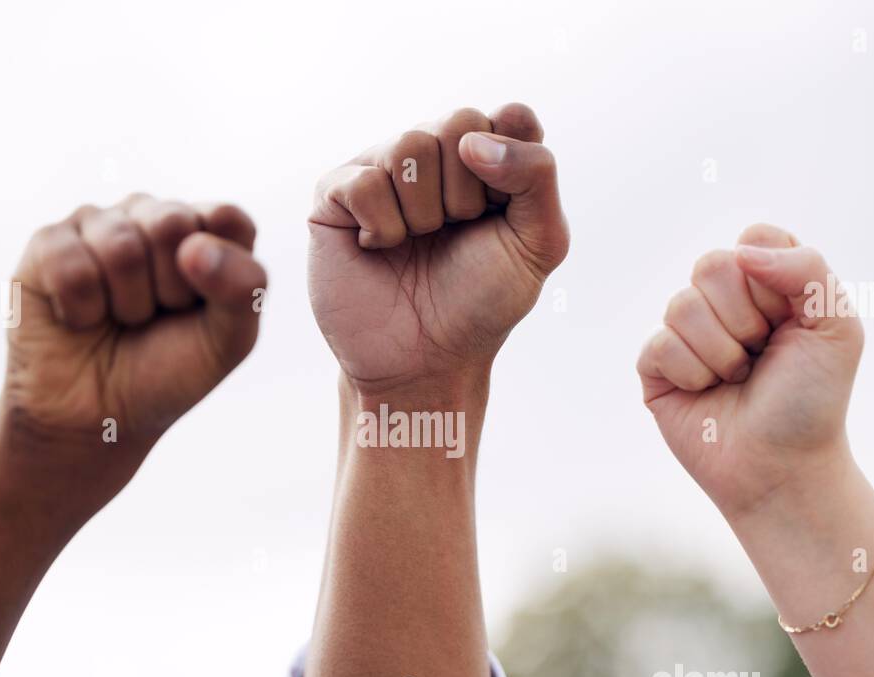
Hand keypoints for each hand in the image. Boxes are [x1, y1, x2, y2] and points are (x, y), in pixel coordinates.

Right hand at [6, 195, 266, 448]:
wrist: (97, 416)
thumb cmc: (167, 372)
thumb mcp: (227, 341)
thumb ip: (244, 288)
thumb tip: (195, 245)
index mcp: (206, 233)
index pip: (227, 218)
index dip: (217, 270)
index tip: (201, 307)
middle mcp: (154, 217)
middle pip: (172, 221)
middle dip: (169, 288)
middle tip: (155, 316)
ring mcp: (100, 224)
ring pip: (120, 245)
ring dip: (126, 303)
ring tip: (120, 319)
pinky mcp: (49, 242)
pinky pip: (71, 263)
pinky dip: (81, 309)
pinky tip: (81, 318)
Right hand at [308, 104, 569, 393]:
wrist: (426, 361)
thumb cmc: (480, 303)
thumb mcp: (538, 243)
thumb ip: (536, 175)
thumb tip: (472, 140)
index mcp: (487, 161)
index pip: (510, 117)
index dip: (510, 161)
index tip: (501, 209)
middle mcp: (434, 157)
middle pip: (460, 122)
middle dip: (467, 192)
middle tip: (455, 234)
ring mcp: (382, 170)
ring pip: (410, 145)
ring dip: (424, 213)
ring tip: (416, 244)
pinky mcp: (335, 195)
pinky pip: (365, 180)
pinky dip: (382, 225)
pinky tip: (377, 248)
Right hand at [637, 224, 864, 519]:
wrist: (781, 466)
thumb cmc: (812, 399)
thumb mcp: (836, 326)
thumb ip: (806, 269)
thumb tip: (740, 253)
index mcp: (768, 281)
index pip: (755, 239)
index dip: (772, 280)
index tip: (789, 322)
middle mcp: (724, 300)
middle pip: (710, 265)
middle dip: (745, 319)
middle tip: (760, 355)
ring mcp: (686, 332)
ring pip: (682, 305)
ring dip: (721, 354)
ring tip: (736, 378)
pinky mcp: (656, 366)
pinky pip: (660, 344)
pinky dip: (693, 375)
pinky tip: (707, 393)